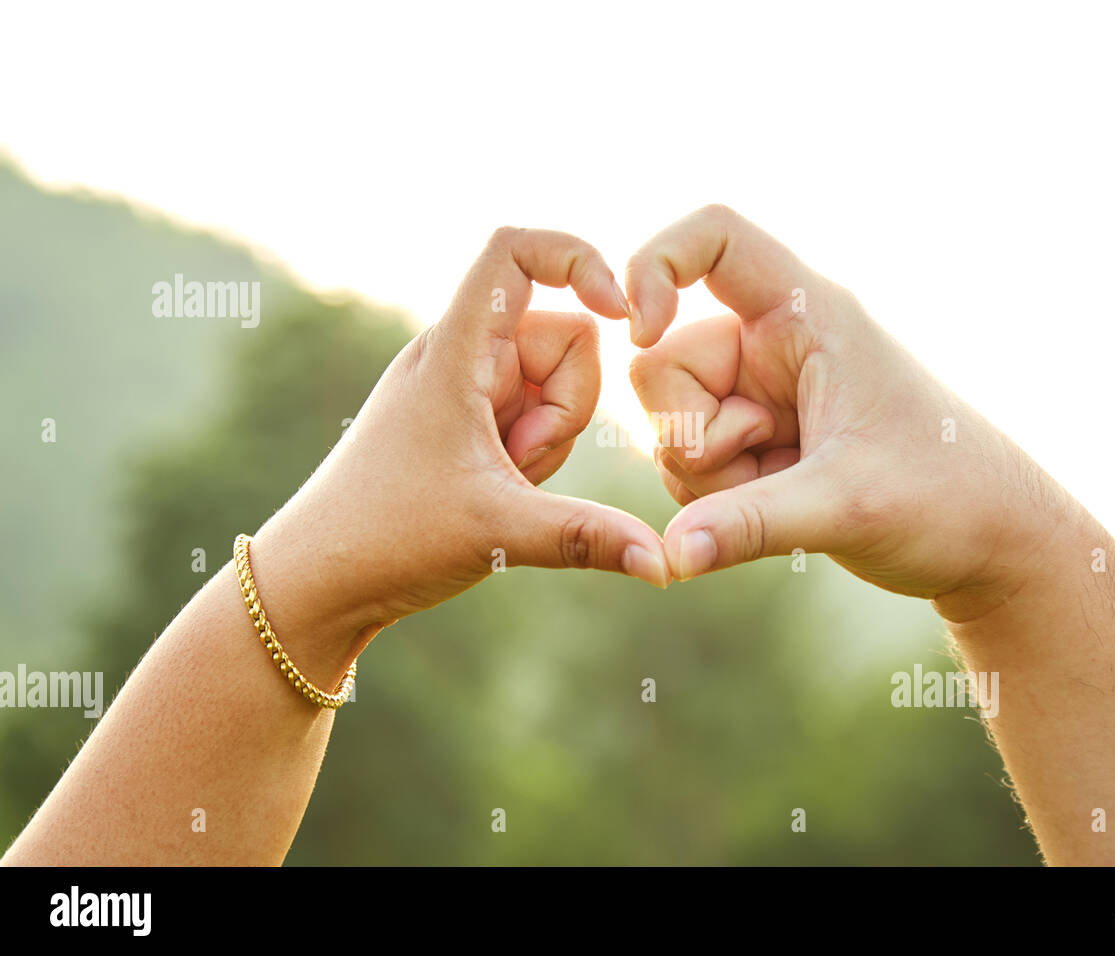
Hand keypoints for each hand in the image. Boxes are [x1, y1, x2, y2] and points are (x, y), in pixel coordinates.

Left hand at [254, 227, 670, 650]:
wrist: (318, 579)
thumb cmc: (386, 540)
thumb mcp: (498, 535)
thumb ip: (589, 538)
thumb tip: (665, 565)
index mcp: (453, 351)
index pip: (514, 250)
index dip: (577, 257)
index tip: (620, 310)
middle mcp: (461, 355)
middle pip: (567, 336)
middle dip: (567, 406)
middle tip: (516, 462)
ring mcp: (468, 389)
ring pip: (558, 383)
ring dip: (552, 437)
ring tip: (500, 482)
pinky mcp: (472, 422)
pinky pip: (537, 416)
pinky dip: (537, 453)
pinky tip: (499, 492)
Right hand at [626, 205, 1071, 621]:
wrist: (991, 542)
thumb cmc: (946, 498)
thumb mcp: (845, 507)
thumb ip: (748, 525)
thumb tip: (667, 555)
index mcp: (809, 315)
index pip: (715, 237)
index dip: (655, 265)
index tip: (642, 330)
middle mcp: (776, 344)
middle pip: (663, 361)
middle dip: (691, 433)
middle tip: (758, 471)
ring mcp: (761, 394)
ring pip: (671, 424)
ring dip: (708, 478)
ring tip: (791, 496)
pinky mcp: (757, 443)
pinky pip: (688, 465)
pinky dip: (714, 501)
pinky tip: (782, 513)